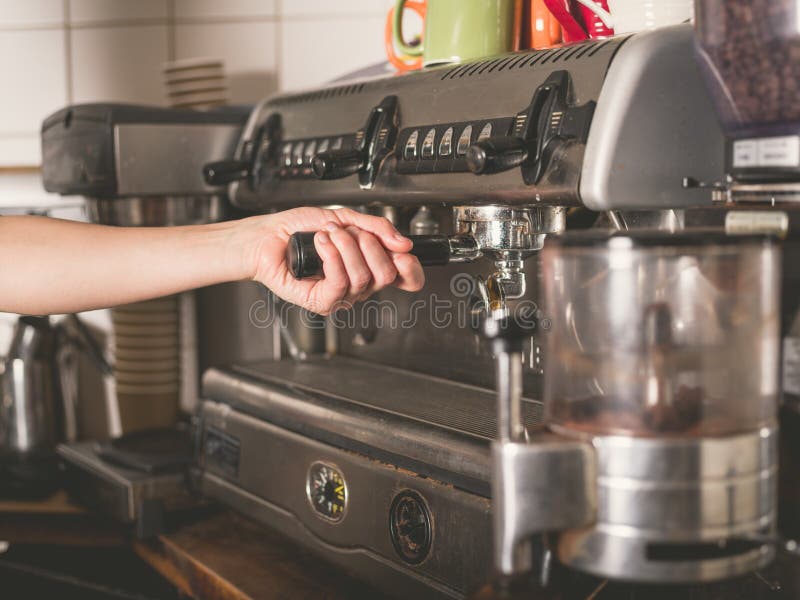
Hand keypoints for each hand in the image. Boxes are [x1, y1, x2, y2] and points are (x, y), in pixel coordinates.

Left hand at [242, 207, 424, 313]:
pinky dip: (332, 256)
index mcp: (368, 266)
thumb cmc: (299, 229)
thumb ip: (377, 228)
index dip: (411, 268)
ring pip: (363, 277)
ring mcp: (341, 295)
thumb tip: (403, 243)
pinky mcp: (322, 301)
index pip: (404, 278)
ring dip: (345, 246)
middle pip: (387, 274)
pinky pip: (341, 282)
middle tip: (346, 232)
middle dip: (368, 244)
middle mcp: (358, 284)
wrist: (268, 235)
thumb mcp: (345, 218)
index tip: (404, 252)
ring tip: (326, 234)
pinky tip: (320, 244)